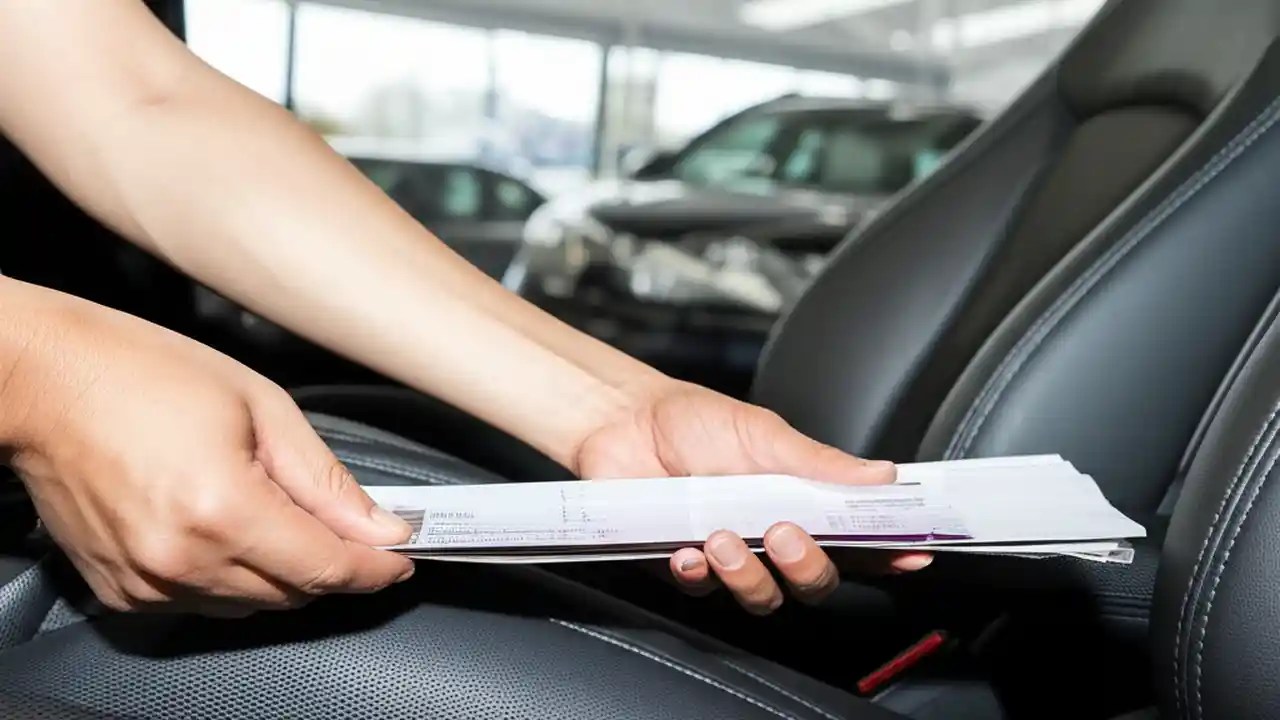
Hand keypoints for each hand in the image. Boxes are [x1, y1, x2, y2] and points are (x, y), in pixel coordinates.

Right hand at [0, 283, 414, 616]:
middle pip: (295, 593)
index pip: (328, 568)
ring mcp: (146, 583)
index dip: (375, 568)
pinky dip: (233, 576)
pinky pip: (203, 603)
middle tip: (350, 527)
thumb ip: (326, 479)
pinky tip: (230, 528)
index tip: (402, 557)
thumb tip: (380, 524)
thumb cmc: (142, 374)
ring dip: (285, 572)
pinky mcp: (121, 590)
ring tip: (277, 511)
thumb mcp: (260, 406)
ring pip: (252, 605)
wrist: (41, 382)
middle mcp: (182, 560)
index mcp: (223, 509)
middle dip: (334, 565)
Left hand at [574, 381, 931, 614]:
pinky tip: (688, 549)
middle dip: (808, 567)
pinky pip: (702, 590)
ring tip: (724, 536)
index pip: (855, 539)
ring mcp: (729, 556)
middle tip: (787, 535)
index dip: (887, 554)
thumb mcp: (763, 433)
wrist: (625, 422)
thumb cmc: (695, 423)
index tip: (911, 557)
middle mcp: (769, 537)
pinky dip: (697, 573)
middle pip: (814, 582)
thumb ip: (819, 463)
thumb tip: (883, 474)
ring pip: (762, 596)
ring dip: (749, 574)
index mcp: (800, 503)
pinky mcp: (683, 567)